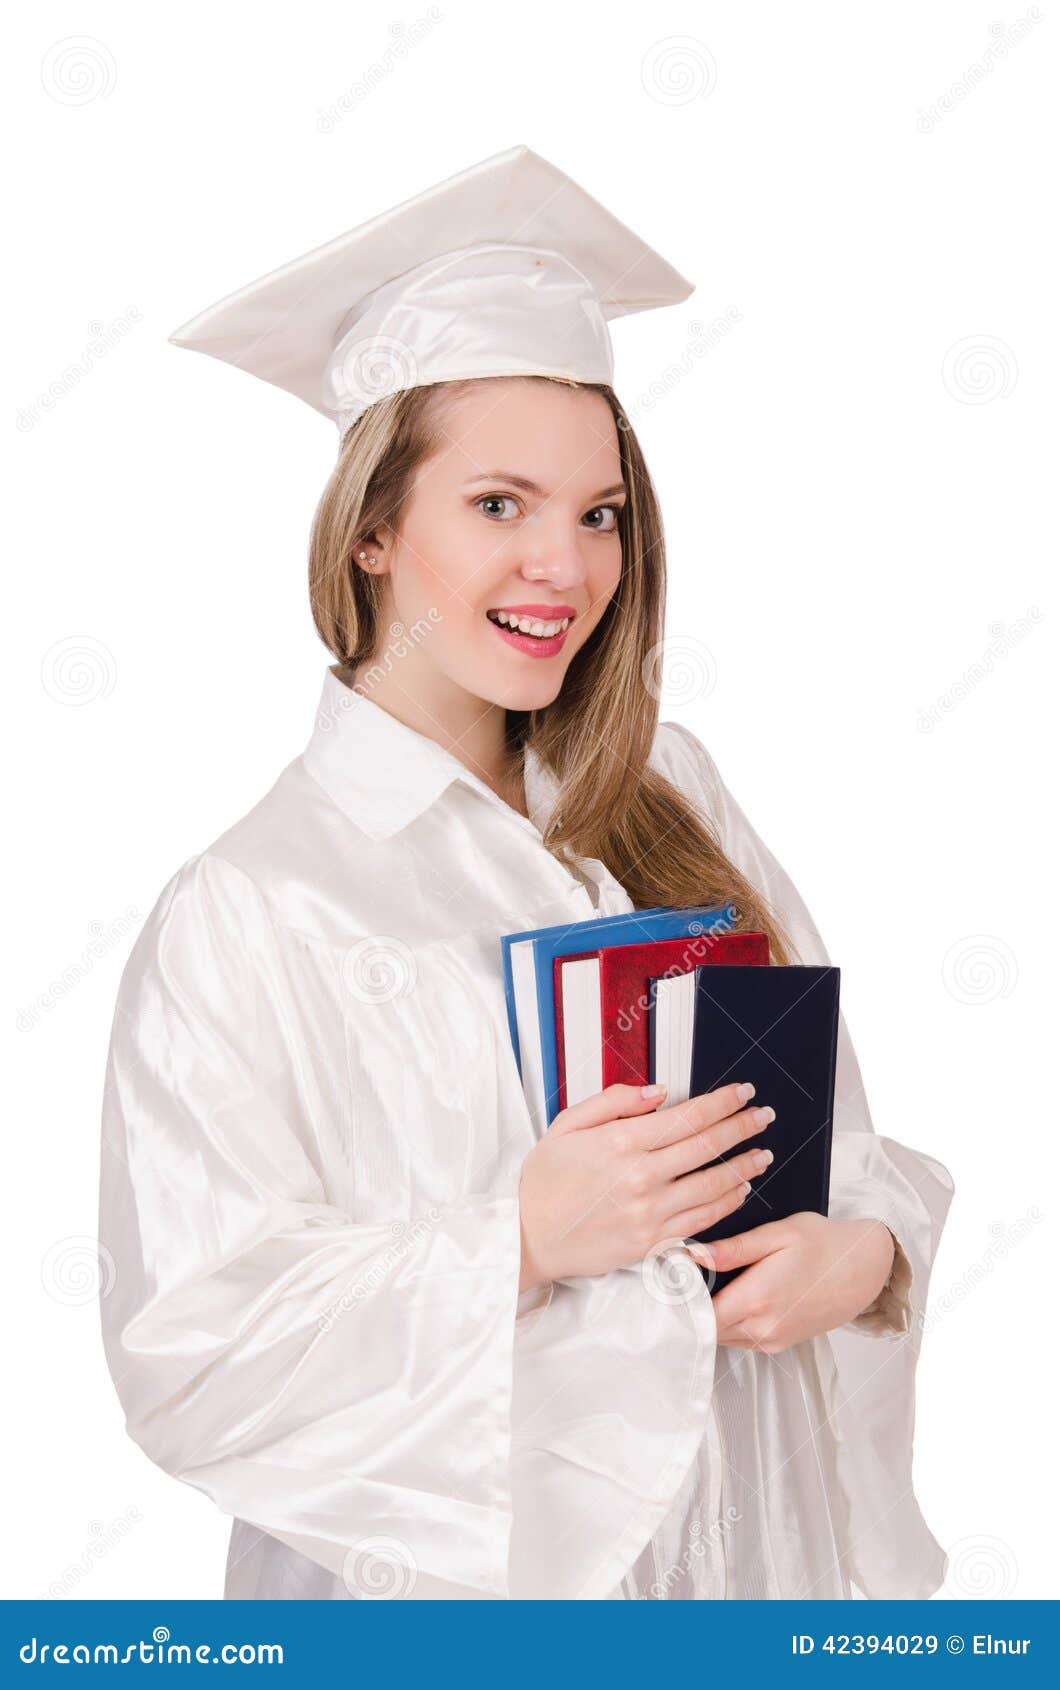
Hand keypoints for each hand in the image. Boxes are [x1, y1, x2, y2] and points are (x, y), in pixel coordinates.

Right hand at [518, 1080, 775, 1291]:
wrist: (527, 1237)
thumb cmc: (545, 1180)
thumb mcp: (568, 1125)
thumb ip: (614, 1101)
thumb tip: (660, 1091)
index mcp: (620, 1142)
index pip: (688, 1116)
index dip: (722, 1102)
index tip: (742, 1092)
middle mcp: (641, 1176)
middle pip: (707, 1146)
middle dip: (743, 1127)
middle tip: (764, 1115)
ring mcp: (649, 1212)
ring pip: (713, 1185)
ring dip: (745, 1166)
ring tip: (764, 1152)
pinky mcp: (652, 1242)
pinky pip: (701, 1220)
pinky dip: (726, 1202)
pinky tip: (741, 1189)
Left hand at [688, 1213, 895, 1351]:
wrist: (866, 1268)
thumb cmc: (824, 1244)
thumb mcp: (778, 1234)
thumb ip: (733, 1249)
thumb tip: (692, 1254)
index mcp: (757, 1299)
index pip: (699, 1317)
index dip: (680, 1302)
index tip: (669, 1281)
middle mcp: (763, 1327)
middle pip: (707, 1328)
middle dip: (693, 1307)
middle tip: (683, 1278)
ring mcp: (773, 1340)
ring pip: (723, 1336)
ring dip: (712, 1315)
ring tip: (709, 1283)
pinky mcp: (781, 1343)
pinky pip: (742, 1339)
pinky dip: (732, 1321)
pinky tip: (736, 1294)